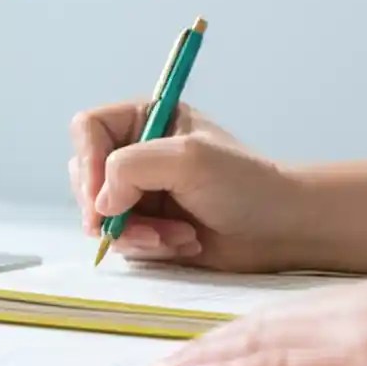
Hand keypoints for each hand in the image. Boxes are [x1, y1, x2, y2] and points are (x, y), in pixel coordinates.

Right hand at [68, 102, 306, 271]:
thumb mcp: (187, 159)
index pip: (87, 129)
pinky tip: (183, 243)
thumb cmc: (246, 185)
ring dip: (134, 232)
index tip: (104, 198)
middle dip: (109, 207)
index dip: (89, 161)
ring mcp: (137, 191)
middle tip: (129, 226)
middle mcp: (135, 152)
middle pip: (84, 174)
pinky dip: (147, 246)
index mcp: (144, 119)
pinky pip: (120, 238)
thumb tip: (101, 204)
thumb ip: (130, 167)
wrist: (282, 231)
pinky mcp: (144, 225)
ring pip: (99, 214)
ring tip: (175, 236)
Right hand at [147, 275, 366, 365]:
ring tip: (185, 352)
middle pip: (262, 335)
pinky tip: (244, 329)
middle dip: (203, 352)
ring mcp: (362, 302)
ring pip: (275, 314)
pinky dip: (259, 318)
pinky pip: (300, 303)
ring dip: (222, 334)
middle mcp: (355, 323)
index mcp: (365, 362)